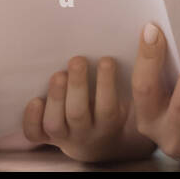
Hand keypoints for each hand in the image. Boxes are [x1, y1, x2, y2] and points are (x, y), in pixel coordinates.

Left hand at [22, 54, 150, 163]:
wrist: (102, 143)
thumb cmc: (119, 110)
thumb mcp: (134, 102)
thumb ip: (139, 78)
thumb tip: (148, 35)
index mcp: (110, 123)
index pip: (107, 108)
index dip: (106, 84)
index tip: (107, 59)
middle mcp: (86, 132)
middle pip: (77, 113)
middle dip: (77, 84)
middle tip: (77, 59)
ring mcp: (65, 136)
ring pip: (55, 122)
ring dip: (55, 96)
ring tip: (58, 74)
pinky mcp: (48, 138)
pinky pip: (35, 134)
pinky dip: (31, 119)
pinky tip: (35, 100)